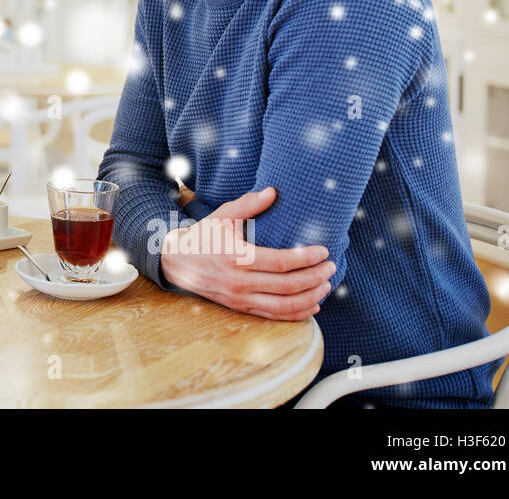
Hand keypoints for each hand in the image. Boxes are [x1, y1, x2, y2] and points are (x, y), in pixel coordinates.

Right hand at [158, 187, 335, 321]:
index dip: (307, 258)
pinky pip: (273, 316)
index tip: (324, 251)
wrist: (177, 262)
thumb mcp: (222, 216)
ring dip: (310, 297)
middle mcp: (240, 282)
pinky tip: (312, 304)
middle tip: (332, 267)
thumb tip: (273, 191)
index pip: (282, 262)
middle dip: (315, 277)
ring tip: (326, 285)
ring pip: (284, 306)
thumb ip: (248, 204)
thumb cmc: (202, 236)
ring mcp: (240, 298)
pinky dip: (296, 313)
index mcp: (237, 257)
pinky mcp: (240, 308)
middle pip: (288, 286)